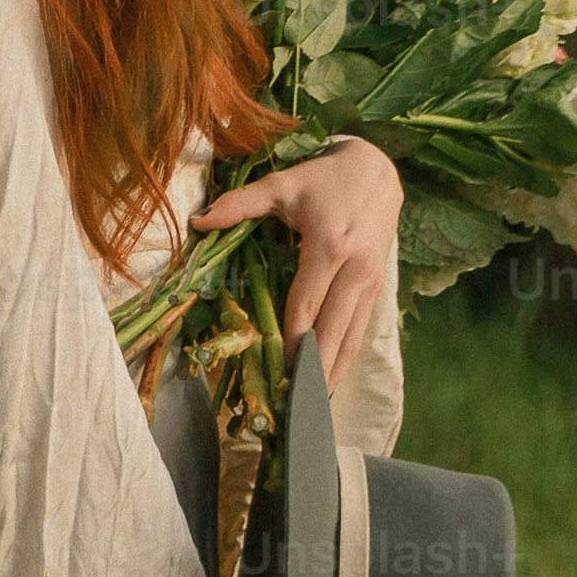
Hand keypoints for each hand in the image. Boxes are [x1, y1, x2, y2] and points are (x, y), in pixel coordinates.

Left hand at [193, 135, 402, 399]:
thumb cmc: (323, 179)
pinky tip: (333, 380)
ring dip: (334, 370)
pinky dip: (347, 355)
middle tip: (295, 405)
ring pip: (353, 333)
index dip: (293, 338)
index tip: (279, 370)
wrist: (378, 169)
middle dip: (314, 368)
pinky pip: (362, 327)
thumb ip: (240, 204)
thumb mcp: (281, 185)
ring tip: (314, 407)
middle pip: (332, 327)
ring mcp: (371, 279)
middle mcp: (355, 267)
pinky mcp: (378, 285)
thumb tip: (197, 221)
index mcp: (329, 246)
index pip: (306, 302)